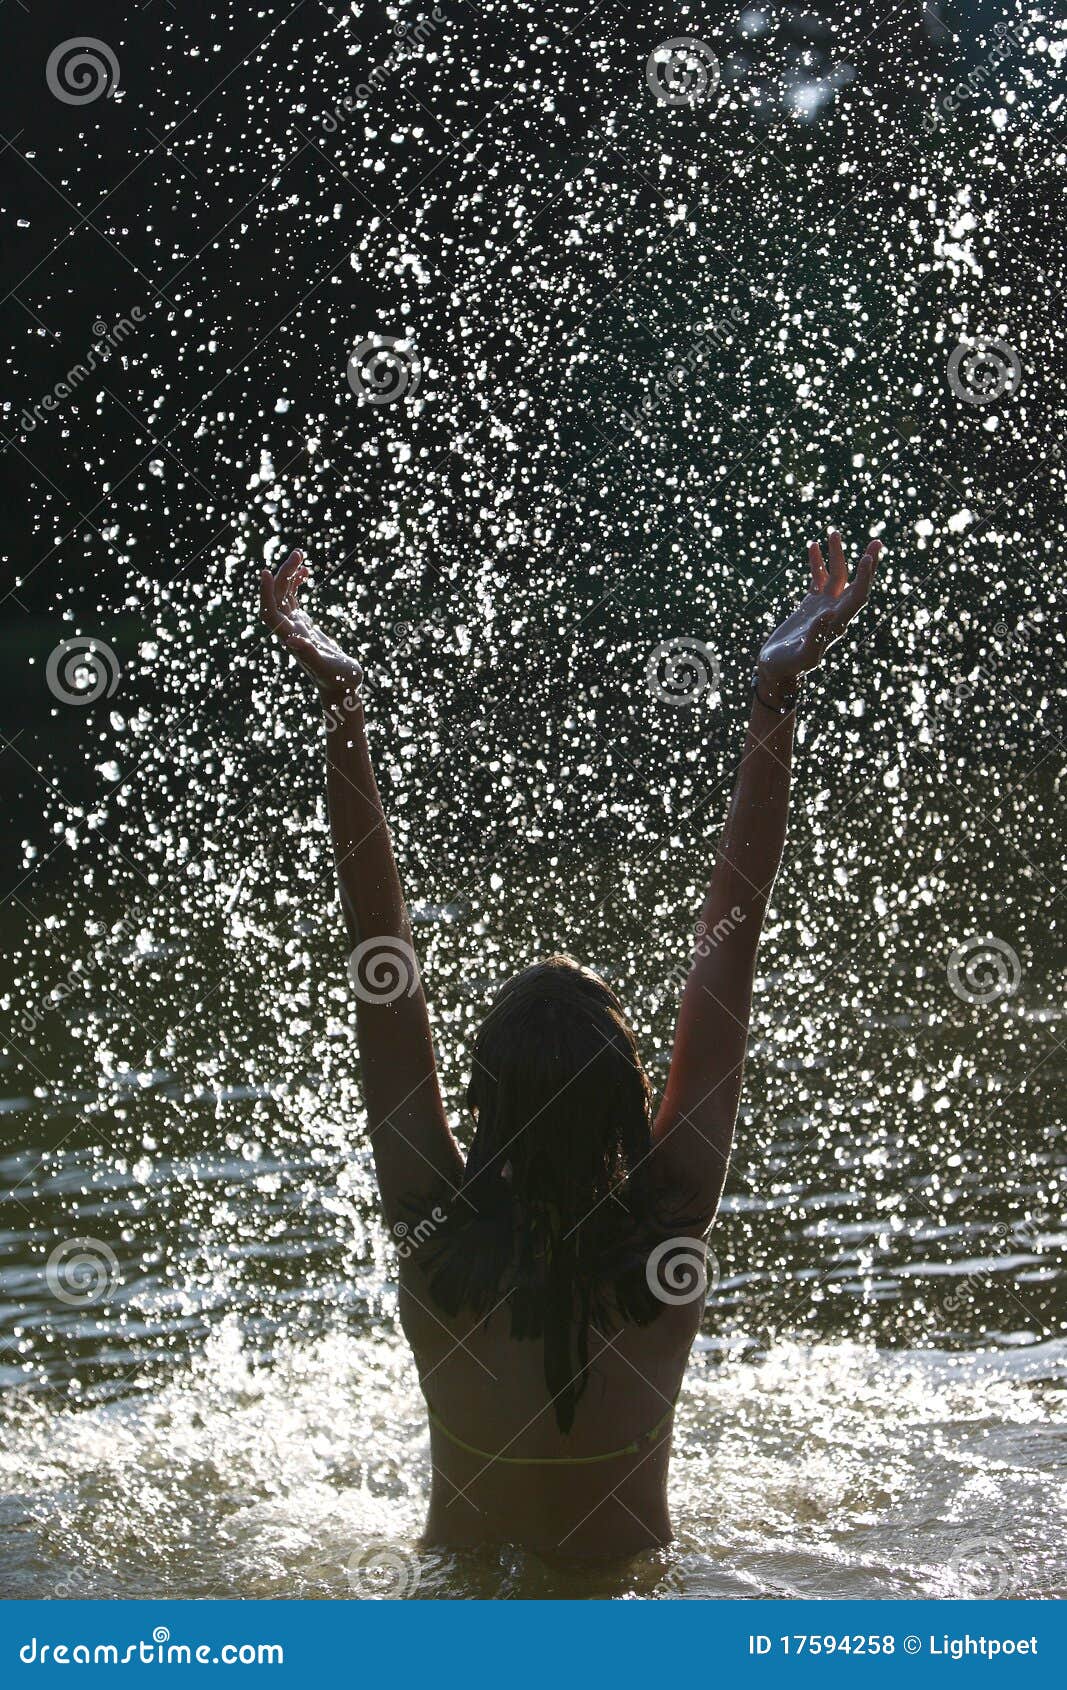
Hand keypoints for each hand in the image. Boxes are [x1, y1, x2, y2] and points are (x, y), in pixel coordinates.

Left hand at [259, 549, 363, 704]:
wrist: (341, 687)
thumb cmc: (338, 680)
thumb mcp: (328, 668)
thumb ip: (309, 654)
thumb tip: (292, 641)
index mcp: (291, 638)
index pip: (269, 613)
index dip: (265, 593)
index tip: (267, 571)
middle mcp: (289, 631)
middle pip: (277, 597)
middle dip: (284, 574)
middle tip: (299, 554)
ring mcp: (295, 626)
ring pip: (284, 595)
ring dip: (289, 574)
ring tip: (301, 555)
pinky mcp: (303, 624)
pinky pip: (293, 599)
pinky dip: (297, 583)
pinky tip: (306, 573)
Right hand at [757, 530, 880, 705]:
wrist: (776, 669)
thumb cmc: (789, 666)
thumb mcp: (802, 655)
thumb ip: (816, 637)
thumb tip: (829, 615)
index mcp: (838, 623)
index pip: (858, 595)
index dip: (865, 577)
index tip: (867, 557)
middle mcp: (836, 612)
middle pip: (856, 582)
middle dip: (867, 563)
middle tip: (877, 542)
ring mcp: (824, 606)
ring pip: (836, 576)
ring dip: (837, 555)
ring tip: (833, 533)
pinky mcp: (810, 604)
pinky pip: (818, 578)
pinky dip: (817, 563)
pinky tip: (813, 546)